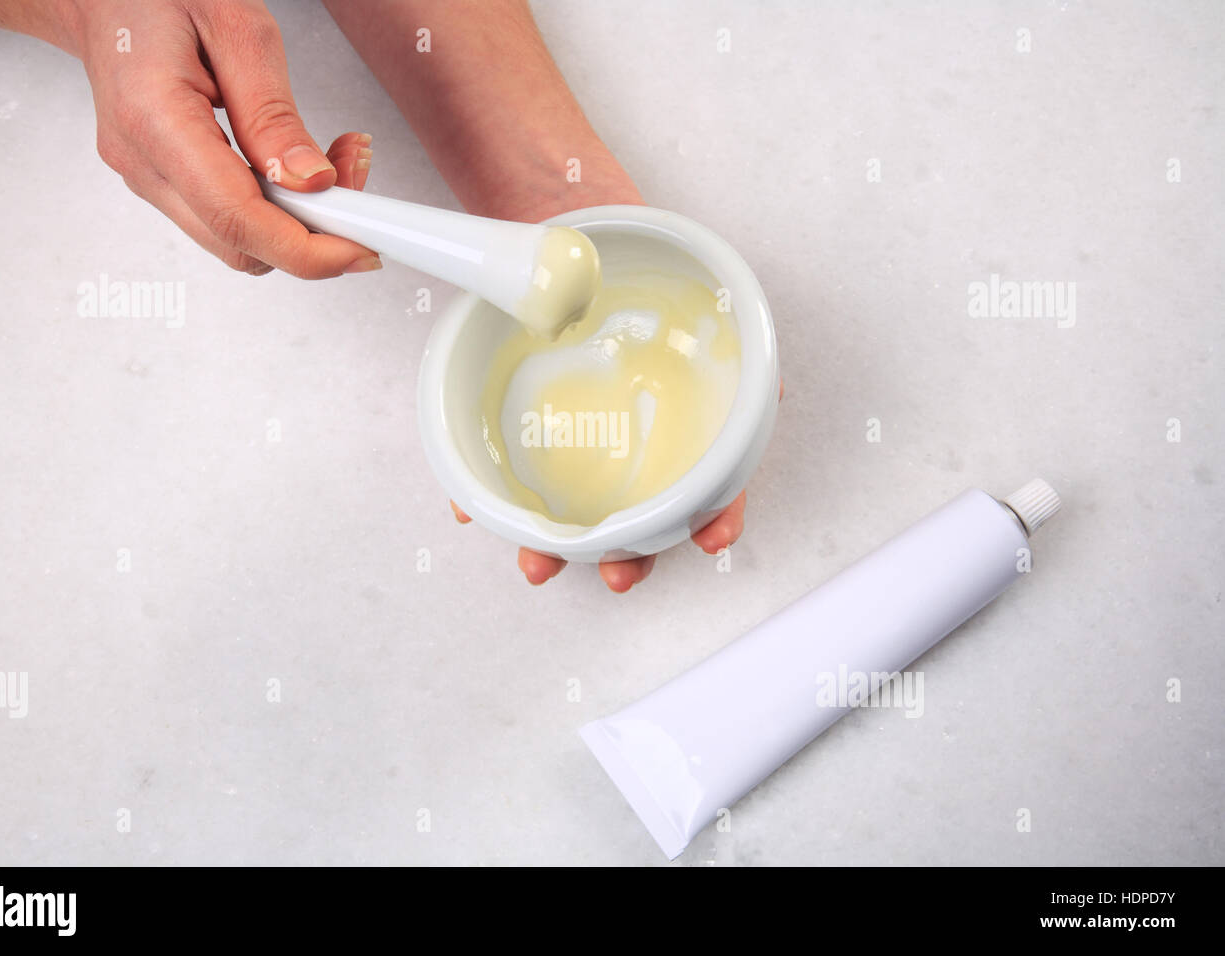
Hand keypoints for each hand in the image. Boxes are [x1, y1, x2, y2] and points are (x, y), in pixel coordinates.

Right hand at [71, 0, 378, 276]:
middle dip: (313, 232)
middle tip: (357, 179)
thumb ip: (272, 113)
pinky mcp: (160, 180)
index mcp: (153, 118)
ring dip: (297, 219)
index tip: (360, 248)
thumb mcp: (236, 28)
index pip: (236, 219)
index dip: (306, 249)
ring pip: (237, 240)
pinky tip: (296, 167)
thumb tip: (310, 182)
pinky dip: (274, 206)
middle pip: (239, 246)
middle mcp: (142, 162)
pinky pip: (226, 216)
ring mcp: (146, 177)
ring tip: (334, 161)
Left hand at [447, 185, 776, 591]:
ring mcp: (577, 425)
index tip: (712, 539)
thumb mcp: (674, 263)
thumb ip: (715, 319)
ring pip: (577, 503)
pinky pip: (508, 466)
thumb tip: (761, 382)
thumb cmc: (616, 241)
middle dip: (632, 554)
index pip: (717, 472)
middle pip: (646, 508)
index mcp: (684, 398)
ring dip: (563, 546)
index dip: (719, 511)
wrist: (553, 211)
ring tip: (539, 568)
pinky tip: (473, 511)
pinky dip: (491, 497)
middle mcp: (634, 423)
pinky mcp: (522, 420)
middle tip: (616, 577)